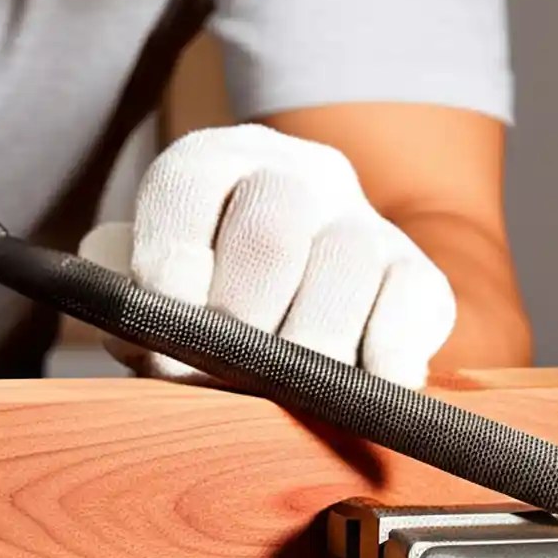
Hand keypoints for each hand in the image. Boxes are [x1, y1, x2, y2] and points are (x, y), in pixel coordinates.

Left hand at [79, 124, 455, 389]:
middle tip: (223, 374)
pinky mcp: (413, 269)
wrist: (281, 287)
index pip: (189, 187)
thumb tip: (152, 350)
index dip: (169, 266)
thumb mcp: (149, 290)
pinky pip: (416, 299)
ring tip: (285, 395)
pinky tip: (366, 383)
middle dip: (241, 316)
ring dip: (310, 346)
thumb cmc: (197, 299)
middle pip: (272, 225)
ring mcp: (360, 217)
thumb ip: (141, 313)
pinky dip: (392, 349)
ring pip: (347, 264)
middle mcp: (293, 174)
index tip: (162, 332)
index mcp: (213, 161)